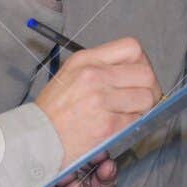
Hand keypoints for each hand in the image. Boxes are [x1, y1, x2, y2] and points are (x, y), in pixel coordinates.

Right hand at [34, 37, 160, 165]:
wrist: (36, 138)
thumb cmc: (53, 110)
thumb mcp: (71, 74)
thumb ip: (101, 67)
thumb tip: (134, 72)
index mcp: (86, 59)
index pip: (132, 48)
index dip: (143, 63)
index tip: (139, 76)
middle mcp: (94, 75)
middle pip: (146, 74)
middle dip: (150, 88)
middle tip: (143, 98)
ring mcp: (101, 100)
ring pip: (146, 98)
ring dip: (143, 108)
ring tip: (129, 113)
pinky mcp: (107, 125)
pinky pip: (136, 120)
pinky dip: (132, 125)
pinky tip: (118, 126)